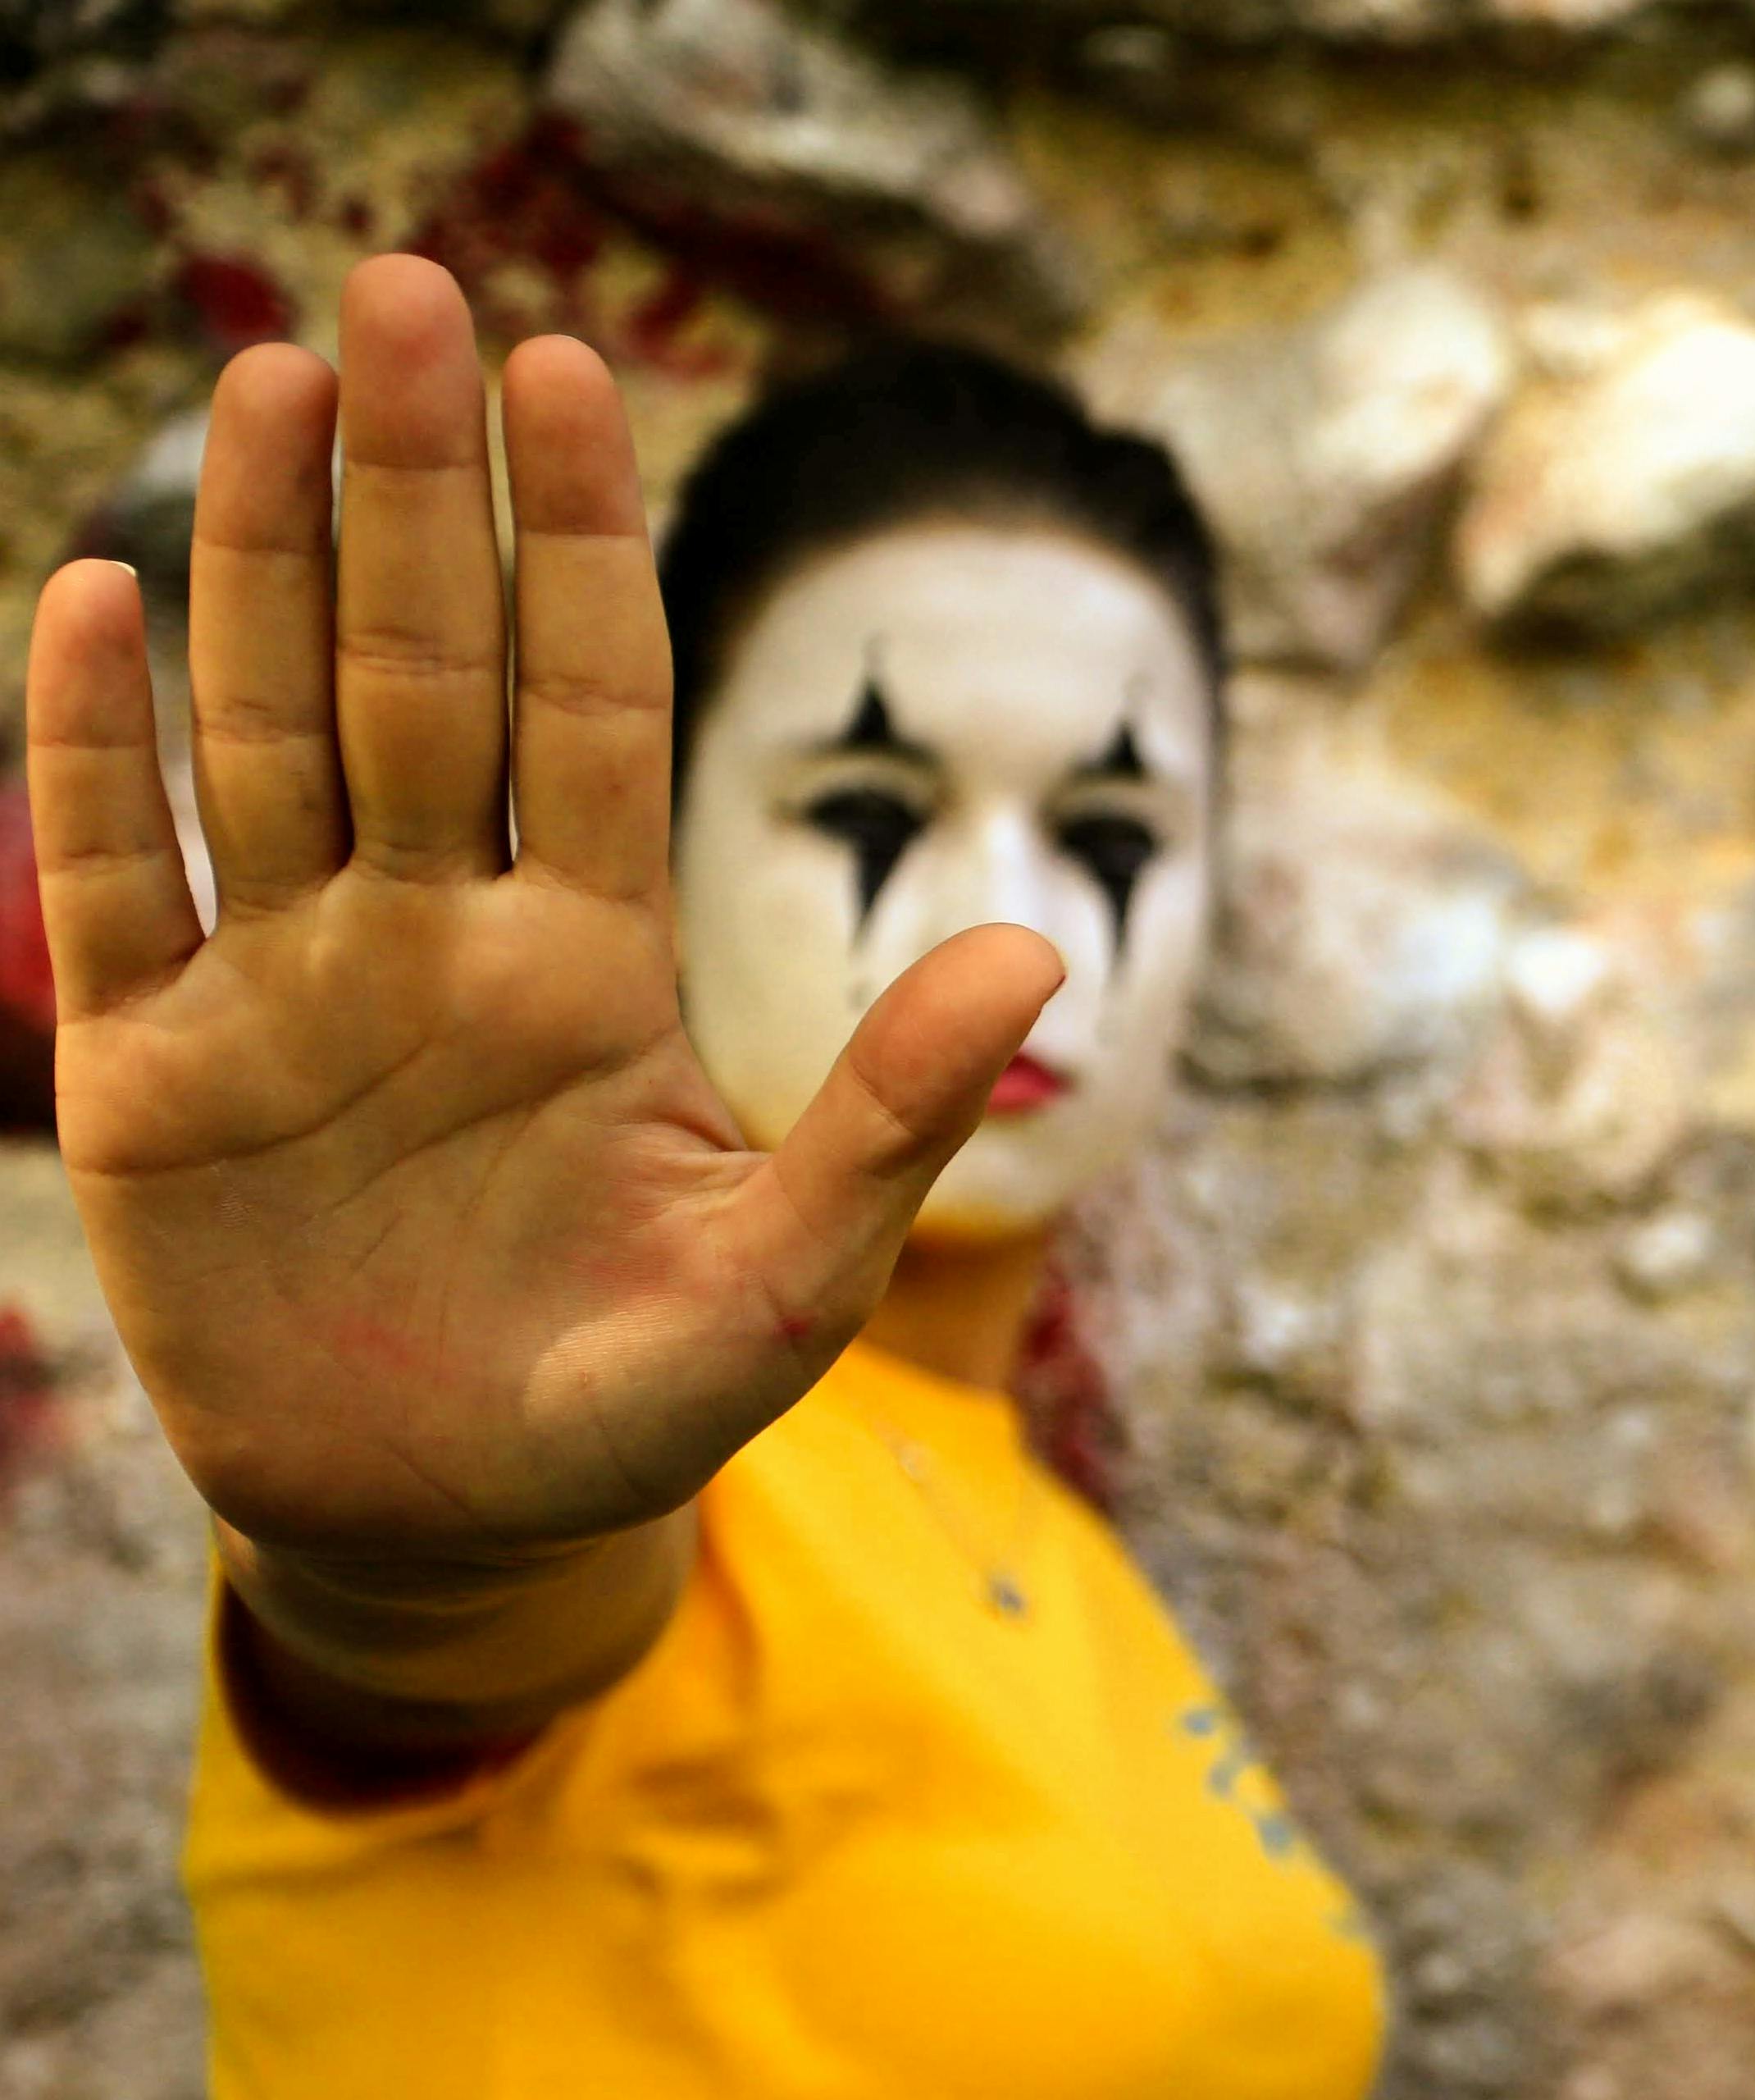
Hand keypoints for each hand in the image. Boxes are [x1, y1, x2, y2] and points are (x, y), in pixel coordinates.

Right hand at [28, 259, 1055, 1629]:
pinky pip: (120, 880)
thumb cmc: (632, 1404)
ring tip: (274, 382)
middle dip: (415, 493)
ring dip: (263, 563)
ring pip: (270, 732)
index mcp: (590, 964)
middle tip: (405, 293)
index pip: (589, 709)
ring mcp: (292, 986)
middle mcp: (438, 934)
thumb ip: (893, 1119)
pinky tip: (93, 596)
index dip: (578, 550)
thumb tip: (1036, 954)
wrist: (452, 1525)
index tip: (570, 379)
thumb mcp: (786, 1278)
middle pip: (424, 671)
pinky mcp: (156, 1071)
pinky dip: (95, 751)